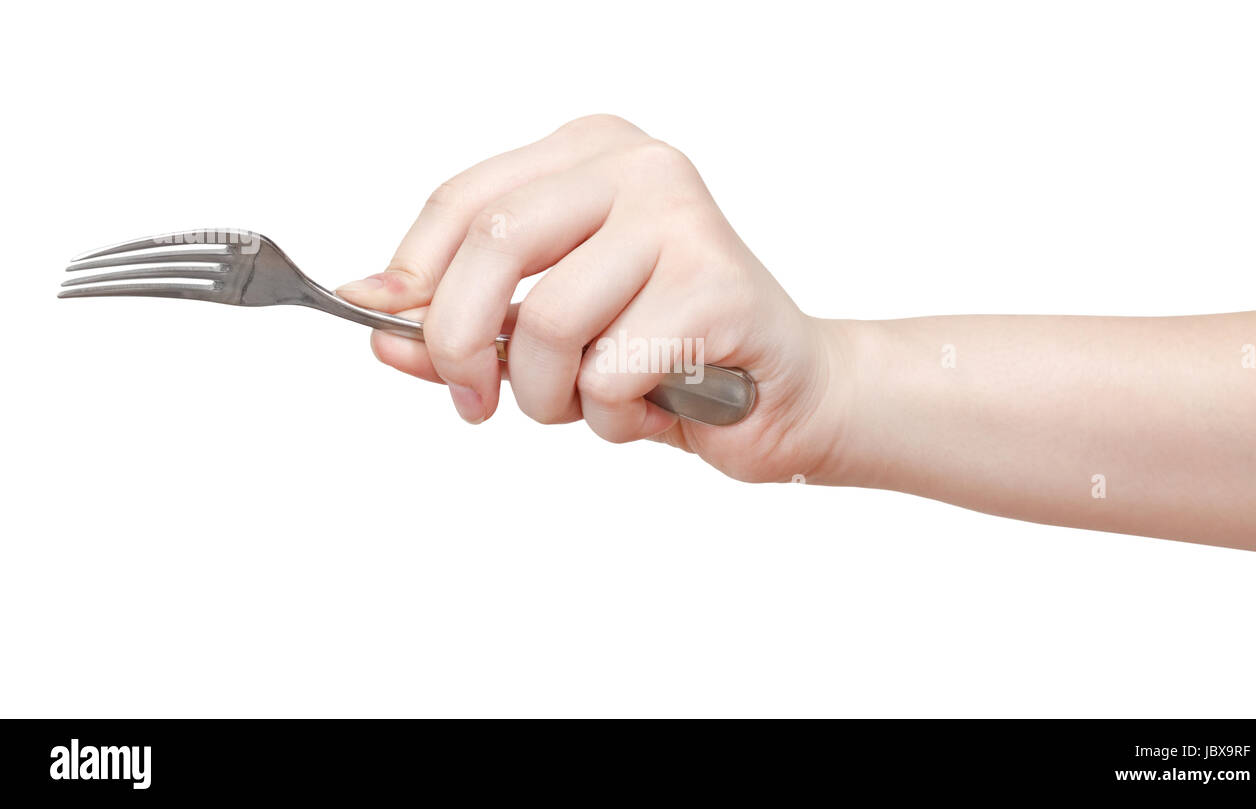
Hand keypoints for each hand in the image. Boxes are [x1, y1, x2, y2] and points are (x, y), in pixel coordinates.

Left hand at [336, 115, 847, 482]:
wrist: (789, 395)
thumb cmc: (668, 357)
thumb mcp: (550, 337)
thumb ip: (468, 324)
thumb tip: (378, 328)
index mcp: (590, 155)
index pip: (465, 200)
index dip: (412, 274)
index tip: (392, 334)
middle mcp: (638, 167)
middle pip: (494, 244)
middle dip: (459, 343)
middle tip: (474, 400)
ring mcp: (683, 219)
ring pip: (548, 323)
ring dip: (551, 396)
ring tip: (601, 401)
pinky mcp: (716, 284)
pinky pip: (610, 373)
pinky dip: (614, 418)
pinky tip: (658, 404)